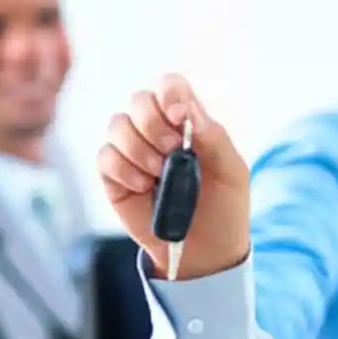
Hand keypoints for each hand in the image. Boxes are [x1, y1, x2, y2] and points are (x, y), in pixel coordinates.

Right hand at [98, 73, 250, 279]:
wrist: (206, 251)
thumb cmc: (224, 208)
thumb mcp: (232, 173)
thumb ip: (215, 138)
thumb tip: (189, 109)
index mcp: (189, 122)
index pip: (171, 86)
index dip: (171, 93)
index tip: (180, 118)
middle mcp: (157, 131)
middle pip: (139, 100)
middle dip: (154, 124)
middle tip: (173, 151)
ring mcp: (133, 152)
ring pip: (117, 125)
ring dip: (139, 149)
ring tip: (159, 175)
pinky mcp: (114, 176)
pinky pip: (105, 156)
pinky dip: (124, 170)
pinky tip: (143, 187)